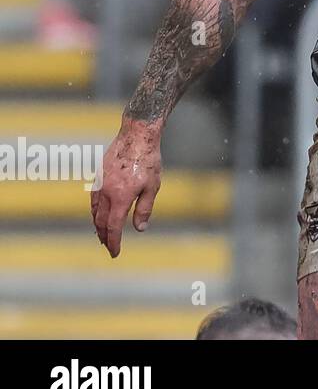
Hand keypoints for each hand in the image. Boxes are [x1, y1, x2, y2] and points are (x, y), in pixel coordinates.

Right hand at [90, 120, 162, 257]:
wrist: (136, 135)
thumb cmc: (148, 160)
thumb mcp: (152, 187)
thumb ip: (144, 209)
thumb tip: (139, 229)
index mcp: (120, 197)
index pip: (113, 227)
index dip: (114, 242)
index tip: (115, 253)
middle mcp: (106, 192)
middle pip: (101, 221)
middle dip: (105, 236)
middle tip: (109, 246)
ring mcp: (99, 183)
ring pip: (95, 211)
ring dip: (98, 225)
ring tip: (103, 234)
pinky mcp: (98, 176)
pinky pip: (93, 199)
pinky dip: (95, 211)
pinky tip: (100, 213)